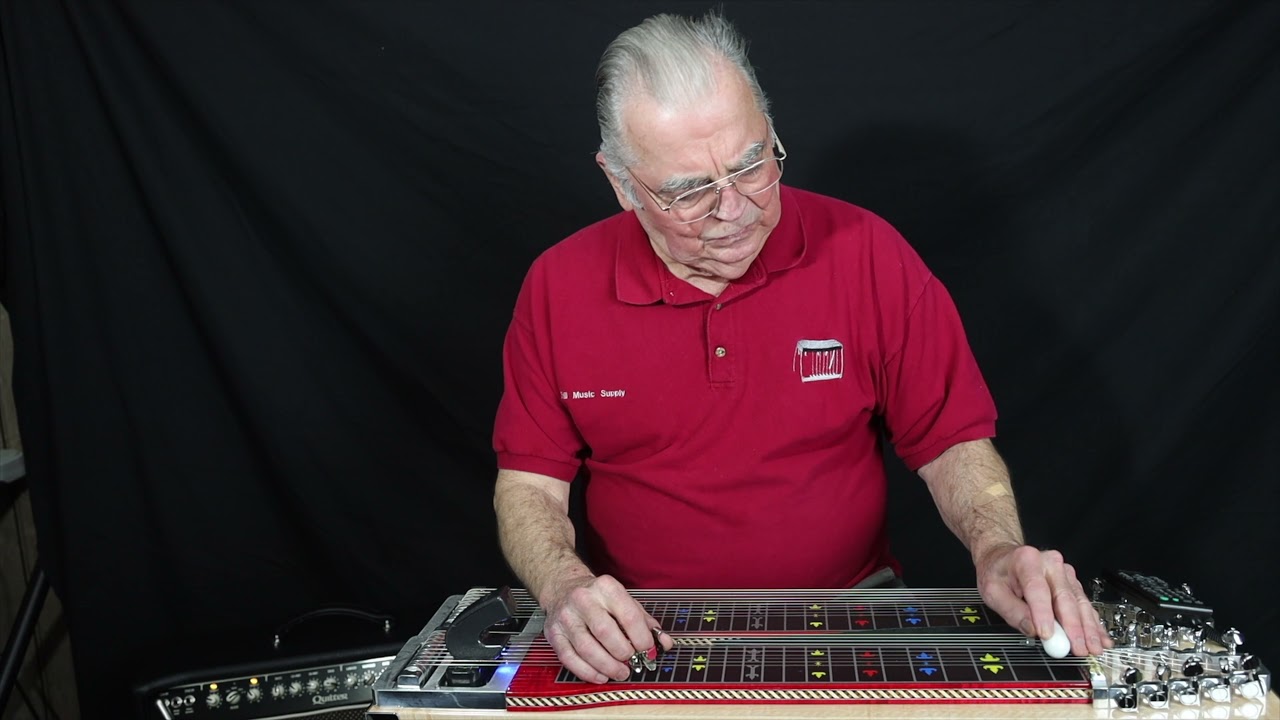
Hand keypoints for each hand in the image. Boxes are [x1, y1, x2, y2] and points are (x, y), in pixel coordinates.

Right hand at [539, 573, 674, 683]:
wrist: (564, 588)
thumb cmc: (599, 598)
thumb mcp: (625, 602)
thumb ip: (646, 623)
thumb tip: (665, 644)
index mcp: (606, 587)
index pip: (628, 615)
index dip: (641, 638)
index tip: (648, 651)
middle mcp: (584, 599)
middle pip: (606, 632)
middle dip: (623, 654)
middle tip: (632, 663)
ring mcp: (566, 616)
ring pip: (586, 648)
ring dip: (607, 666)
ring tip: (620, 673)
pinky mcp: (553, 633)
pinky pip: (569, 658)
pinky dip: (587, 672)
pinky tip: (601, 675)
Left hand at [975, 544, 1111, 656]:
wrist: (1004, 559)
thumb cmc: (998, 573)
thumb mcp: (992, 591)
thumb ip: (1011, 611)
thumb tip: (1032, 629)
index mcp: (1027, 560)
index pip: (1037, 589)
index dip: (1043, 614)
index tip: (1047, 635)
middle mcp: (1050, 563)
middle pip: (1065, 597)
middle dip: (1074, 627)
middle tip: (1079, 648)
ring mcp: (1064, 573)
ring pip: (1079, 602)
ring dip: (1088, 628)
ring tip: (1093, 648)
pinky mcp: (1072, 584)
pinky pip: (1084, 604)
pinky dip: (1092, 623)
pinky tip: (1101, 637)